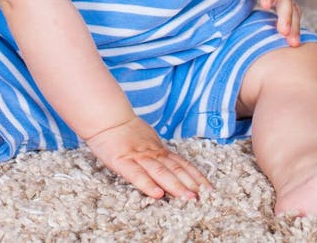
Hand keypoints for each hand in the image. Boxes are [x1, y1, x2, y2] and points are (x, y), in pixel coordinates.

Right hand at [85, 116, 212, 199]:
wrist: (107, 118)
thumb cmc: (126, 131)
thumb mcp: (148, 140)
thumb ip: (159, 154)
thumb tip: (174, 166)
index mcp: (158, 149)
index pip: (182, 163)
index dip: (196, 176)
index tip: (208, 188)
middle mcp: (152, 153)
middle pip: (174, 169)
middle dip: (190, 184)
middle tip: (205, 197)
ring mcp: (138, 157)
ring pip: (159, 172)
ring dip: (175, 186)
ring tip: (188, 198)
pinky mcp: (122, 161)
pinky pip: (136, 175)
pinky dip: (147, 185)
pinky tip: (157, 194)